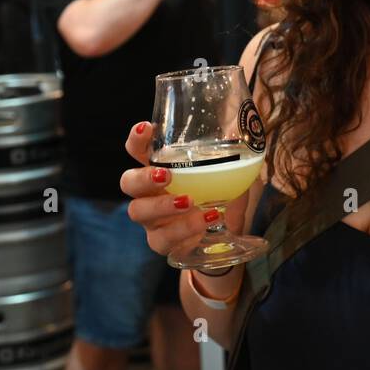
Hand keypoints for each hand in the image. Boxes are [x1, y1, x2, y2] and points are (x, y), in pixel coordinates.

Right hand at [119, 120, 248, 256]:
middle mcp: (149, 193)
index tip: (147, 127)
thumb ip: (230, 151)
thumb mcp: (229, 169)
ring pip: (138, 212)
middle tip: (167, 175)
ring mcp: (152, 220)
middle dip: (143, 177)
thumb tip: (240, 127)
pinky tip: (207, 218)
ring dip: (162, 205)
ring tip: (188, 201)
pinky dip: (185, 228)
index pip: (138, 151)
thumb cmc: (222, 193)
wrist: (229, 232)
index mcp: (160, 169)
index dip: (137, 140)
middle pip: (128, 183)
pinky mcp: (162, 242)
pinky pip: (164, 238)